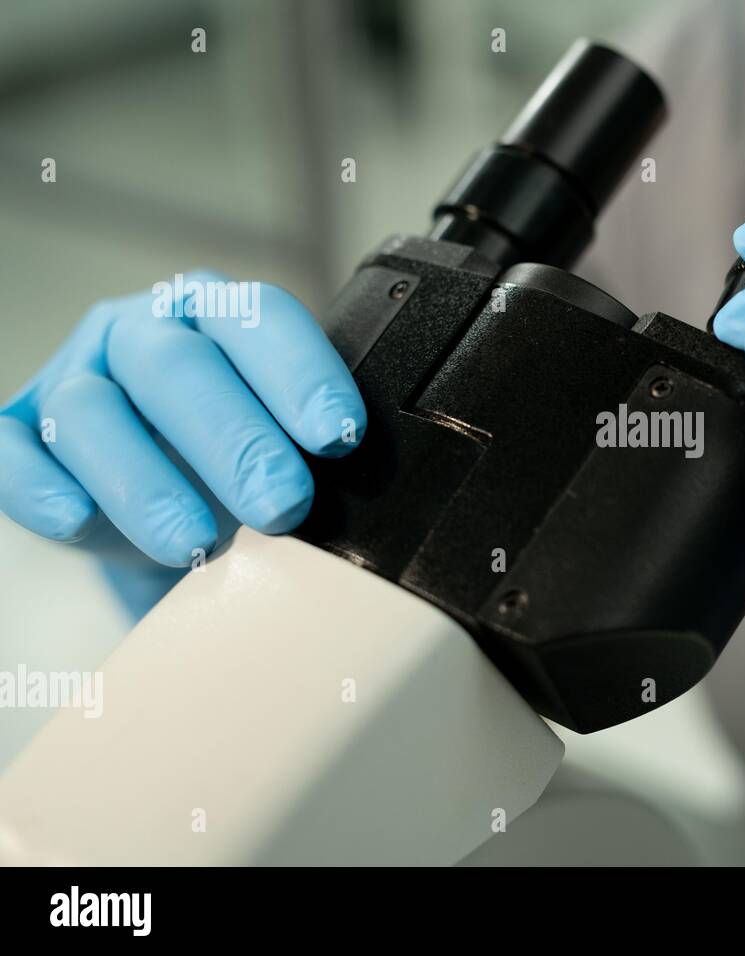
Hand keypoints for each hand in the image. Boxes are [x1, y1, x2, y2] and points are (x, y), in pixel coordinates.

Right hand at [0, 272, 365, 566]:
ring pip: (93, 414)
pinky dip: (37, 483)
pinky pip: (10, 450)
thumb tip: (379, 493)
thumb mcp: (288, 438)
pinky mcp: (20, 433)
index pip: (260, 320)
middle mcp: (142, 334)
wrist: (166, 492)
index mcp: (219, 315)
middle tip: (282, 504)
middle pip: (180, 369)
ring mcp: (75, 380)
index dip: (300, 373)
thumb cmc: (239, 455)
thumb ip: (317, 442)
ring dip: (144, 481)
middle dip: (235, 440)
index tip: (341, 436)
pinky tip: (75, 519)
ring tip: (196, 542)